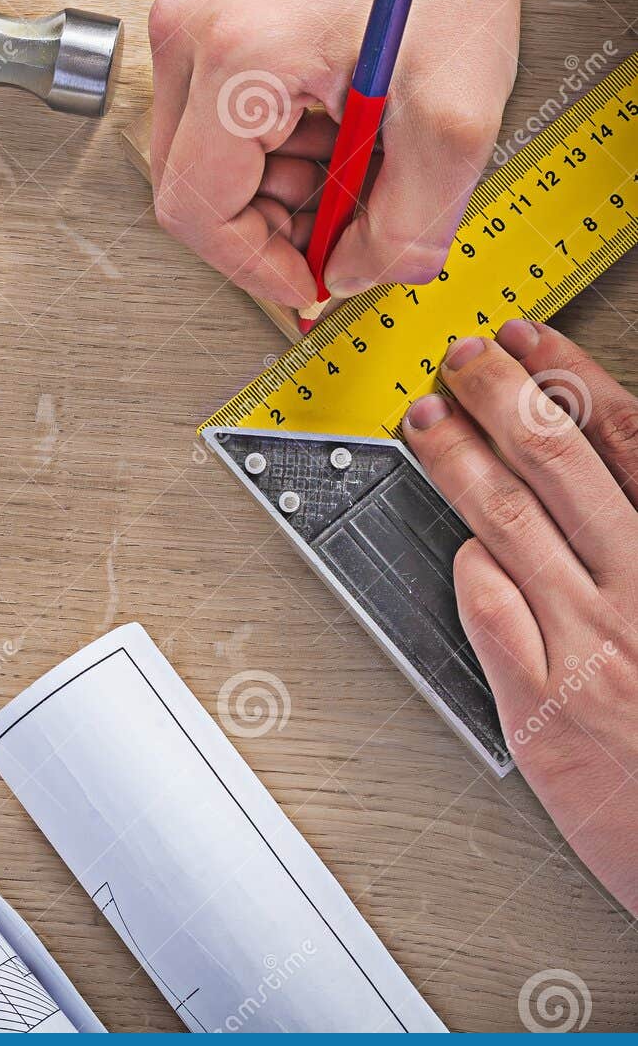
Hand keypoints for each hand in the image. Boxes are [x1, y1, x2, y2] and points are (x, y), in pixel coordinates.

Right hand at [149, 0, 637, 311]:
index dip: (256, 265)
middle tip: (343, 214)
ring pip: (200, 156)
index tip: (308, 277)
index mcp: (240, 52)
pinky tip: (328, 119)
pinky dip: (271, 142)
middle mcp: (193, 27)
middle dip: (268, 223)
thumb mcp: (453, 123)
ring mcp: (190, 15)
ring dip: (274, 182)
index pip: (197, 209)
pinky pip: (213, 116)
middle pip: (189, 186)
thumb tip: (356, 272)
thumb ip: (408, 228)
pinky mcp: (203, 13)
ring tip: (349, 149)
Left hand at [403, 320, 637, 913]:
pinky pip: (487, 609)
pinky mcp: (544, 709)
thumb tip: (619, 452)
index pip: (628, 436)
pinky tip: (457, 543)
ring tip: (427, 419)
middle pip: (557, 461)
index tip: (530, 336)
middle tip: (461, 356)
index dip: (570, 373)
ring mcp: (592, 646)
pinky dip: (468, 565)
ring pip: (508, 520)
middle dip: (498, 392)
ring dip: (457, 457)